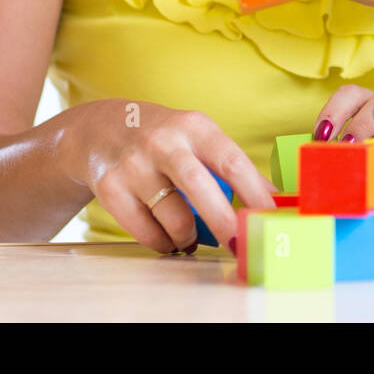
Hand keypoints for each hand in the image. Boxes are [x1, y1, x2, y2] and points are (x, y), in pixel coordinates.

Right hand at [57, 98, 276, 254]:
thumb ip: (230, 166)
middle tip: (241, 245)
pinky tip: (168, 238)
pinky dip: (162, 242)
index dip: (255, 191)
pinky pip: (144, 229)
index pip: (232, 160)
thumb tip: (274, 201)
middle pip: (198, 186)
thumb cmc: (165, 139)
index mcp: (195, 127)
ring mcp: (134, 165)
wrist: (99, 129)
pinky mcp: (110, 187)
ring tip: (191, 239)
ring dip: (188, 236)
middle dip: (224, 221)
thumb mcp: (198, 137)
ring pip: (171, 215)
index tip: (273, 218)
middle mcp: (163, 142)